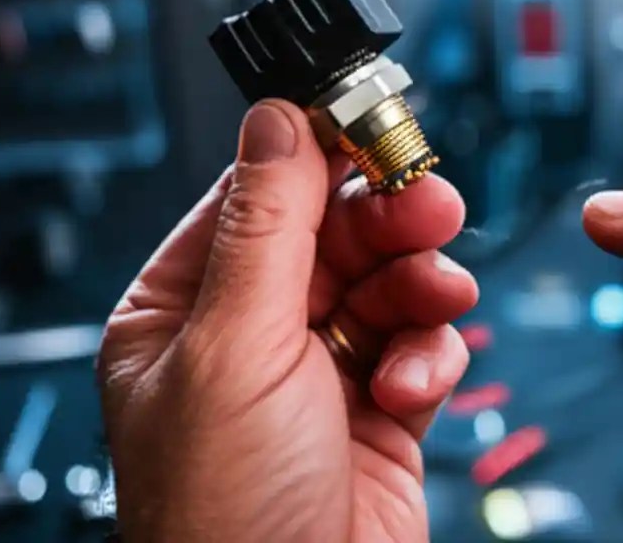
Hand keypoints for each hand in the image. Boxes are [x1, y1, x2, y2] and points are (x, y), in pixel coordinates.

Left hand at [98, 101, 476, 542]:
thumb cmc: (225, 516)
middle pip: (336, 233)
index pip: (258, 197)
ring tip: (436, 294)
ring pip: (389, 283)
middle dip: (388, 220)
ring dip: (419, 285)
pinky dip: (430, 356)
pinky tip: (413, 386)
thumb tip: (277, 120)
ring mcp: (319, 372)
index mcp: (186, 310)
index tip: (373, 119)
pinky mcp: (380, 410)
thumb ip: (267, 226)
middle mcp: (251, 336)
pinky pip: (420, 345)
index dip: (319, 155)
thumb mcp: (236, 349)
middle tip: (431, 201)